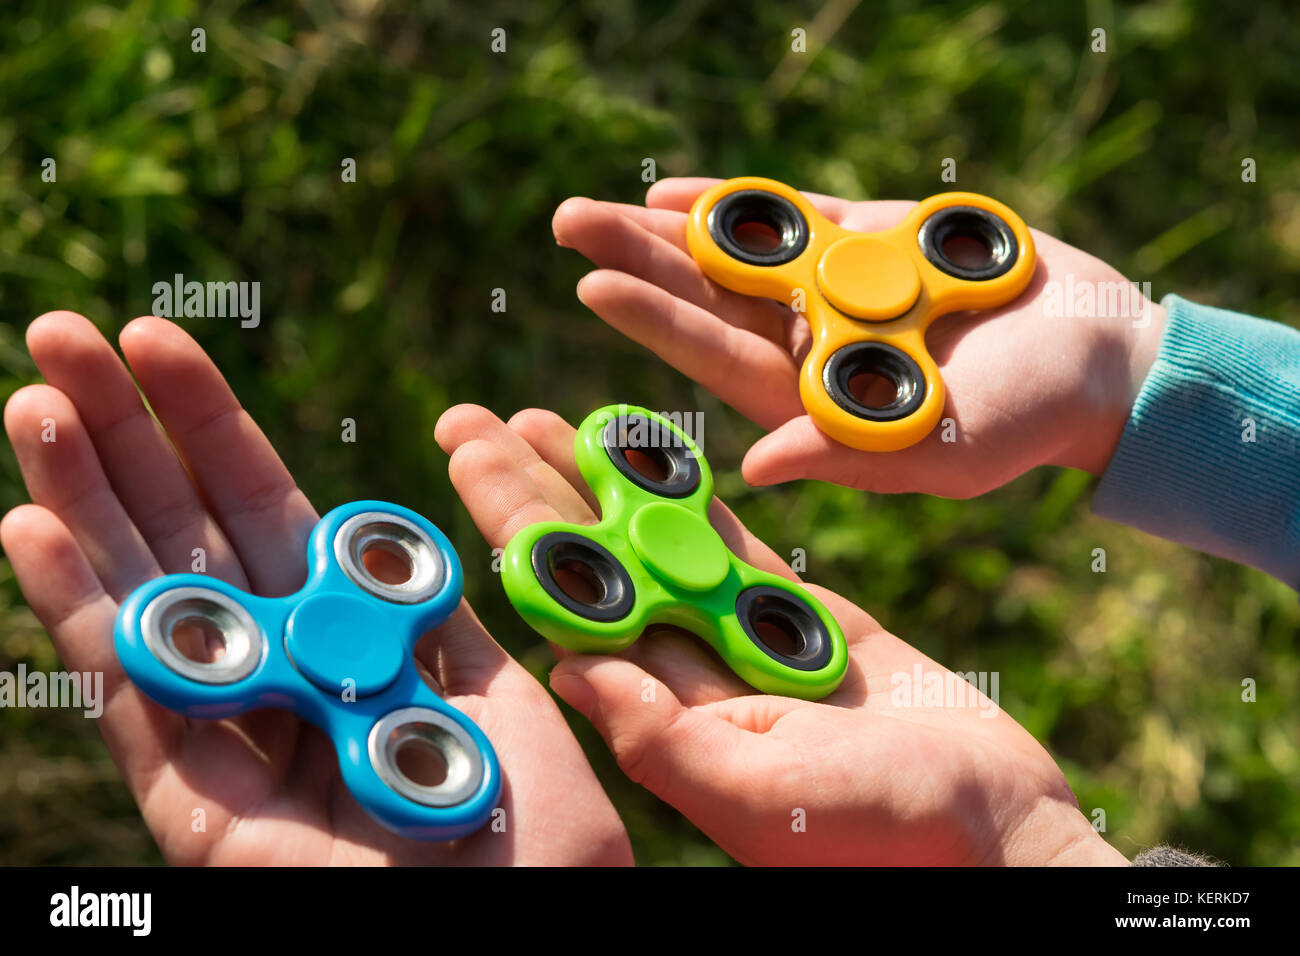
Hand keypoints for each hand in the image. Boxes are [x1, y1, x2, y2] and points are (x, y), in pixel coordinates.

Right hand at [2, 312, 630, 865]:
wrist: (528, 926)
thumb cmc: (537, 833)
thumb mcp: (495, 689)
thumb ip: (431, 615)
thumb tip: (393, 535)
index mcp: (350, 642)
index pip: (265, 515)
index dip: (213, 432)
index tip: (164, 348)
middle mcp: (281, 678)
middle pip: (189, 540)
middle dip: (127, 440)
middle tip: (63, 335)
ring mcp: (232, 741)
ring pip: (144, 600)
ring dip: (82, 498)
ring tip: (32, 396)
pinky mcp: (200, 816)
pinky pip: (135, 703)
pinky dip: (80, 614)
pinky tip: (30, 524)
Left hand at [435, 403, 1126, 864]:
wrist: (991, 831)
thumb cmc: (881, 836)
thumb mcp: (760, 793)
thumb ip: (664, 737)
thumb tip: (568, 668)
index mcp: (662, 716)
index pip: (567, 605)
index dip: (513, 528)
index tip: (468, 458)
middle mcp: (686, 673)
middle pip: (593, 562)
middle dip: (533, 491)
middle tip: (474, 422)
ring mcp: (741, 640)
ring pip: (654, 543)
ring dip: (599, 482)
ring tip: (549, 420)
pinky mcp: (801, 619)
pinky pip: (734, 545)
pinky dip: (694, 496)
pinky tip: (650, 454)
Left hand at [552, 178, 1167, 496]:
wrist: (1100, 355)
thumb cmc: (1034, 418)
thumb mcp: (950, 452)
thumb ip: (853, 456)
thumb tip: (754, 468)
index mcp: (815, 401)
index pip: (719, 359)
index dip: (657, 321)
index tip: (593, 287)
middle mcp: (809, 347)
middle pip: (708, 300)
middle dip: (640, 263)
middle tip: (569, 224)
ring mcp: (833, 293)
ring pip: (736, 257)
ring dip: (670, 231)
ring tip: (597, 206)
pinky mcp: (868, 244)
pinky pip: (790, 218)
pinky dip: (739, 205)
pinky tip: (678, 194)